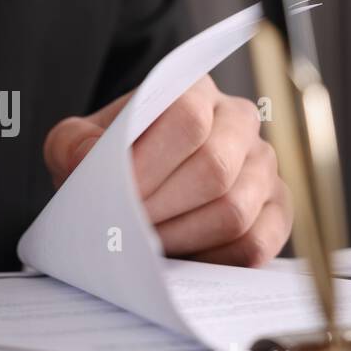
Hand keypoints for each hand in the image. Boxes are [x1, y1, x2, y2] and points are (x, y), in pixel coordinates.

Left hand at [43, 76, 292, 266]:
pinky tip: (181, 258)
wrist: (136, 179)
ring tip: (146, 245)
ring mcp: (264, 164)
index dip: (150, 164)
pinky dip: (213, 260)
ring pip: (235, 210)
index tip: (117, 195)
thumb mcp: (76, 143)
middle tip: (127, 228)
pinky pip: (256, 243)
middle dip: (161, 208)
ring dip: (182, 237)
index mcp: (194, 90)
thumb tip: (89, 159)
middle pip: (214, 169)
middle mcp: (238, 121)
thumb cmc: (111, 158)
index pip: (187, 119)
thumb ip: (73, 143)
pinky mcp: (277, 208)